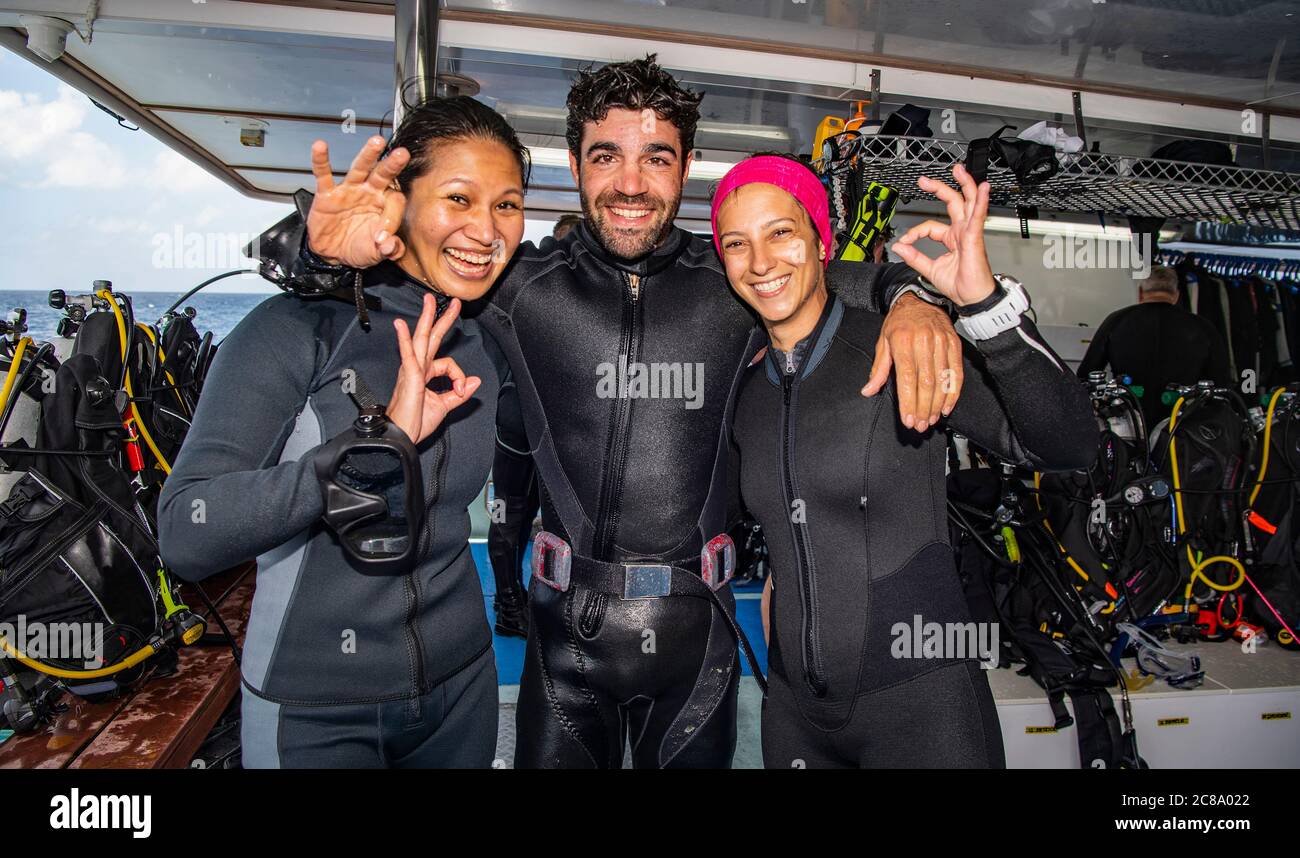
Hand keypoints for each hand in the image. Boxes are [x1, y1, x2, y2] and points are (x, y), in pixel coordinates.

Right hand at [307, 136, 410, 266]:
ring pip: (360, 168)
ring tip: (377, 142)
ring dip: (368, 155)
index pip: (395, 202)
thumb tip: (391, 246)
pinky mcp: (327, 193)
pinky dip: (321, 161)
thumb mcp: (376, 253)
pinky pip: (323, 174)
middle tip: (403, 154)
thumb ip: (389, 250)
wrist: (332, 254)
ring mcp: (349, 191)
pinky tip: (320, 146)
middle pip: (384, 174)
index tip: (383, 238)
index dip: (391, 218)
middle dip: (393, 165)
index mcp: (384, 205)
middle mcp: (369, 193)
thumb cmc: (357, 248)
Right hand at [387, 295, 480, 444]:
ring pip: (421, 339)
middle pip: (431, 337)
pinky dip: (404, 339)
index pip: (448, 363)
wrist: (401, 436)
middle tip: (451, 302)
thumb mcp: (443, 406)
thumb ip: (459, 393)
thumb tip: (475, 381)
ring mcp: (412, 370)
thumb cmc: (415, 422)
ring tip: (429, 301)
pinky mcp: (409, 377)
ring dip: (426, 319)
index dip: (459, 375)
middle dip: (441, 318)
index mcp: (425, 374)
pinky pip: (408, 354)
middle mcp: (417, 368)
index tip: (462, 390)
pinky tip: (400, 325)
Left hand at [861, 293, 963, 431]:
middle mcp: (924, 342)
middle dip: (923, 408)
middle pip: (926, 383)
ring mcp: (941, 342)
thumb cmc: (898, 323)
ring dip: (937, 404)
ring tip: (930, 420)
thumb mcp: (883, 342)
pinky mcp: (954, 343)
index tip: (908, 420)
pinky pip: (956, 372)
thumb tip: (868, 391)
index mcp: (903, 341)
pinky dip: (953, 392)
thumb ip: (879, 369)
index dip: (908, 402)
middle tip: (920, 425)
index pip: (907, 378)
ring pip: (942, 380)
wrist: (919, 298)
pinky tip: (946, 407)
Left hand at [891, 163, 996, 307]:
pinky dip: (980, 201)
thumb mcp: (929, 269)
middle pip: (953, 202)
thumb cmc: (960, 285)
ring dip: (964, 184)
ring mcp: (969, 233)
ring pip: (969, 202)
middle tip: (924, 180)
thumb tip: (899, 246)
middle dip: (940, 188)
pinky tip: (982, 188)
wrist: (972, 298)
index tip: (905, 243)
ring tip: (959, 170)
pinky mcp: (975, 238)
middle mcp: (961, 232)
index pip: (930, 226)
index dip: (915, 231)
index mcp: (952, 238)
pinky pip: (978, 216)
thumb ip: (915, 257)